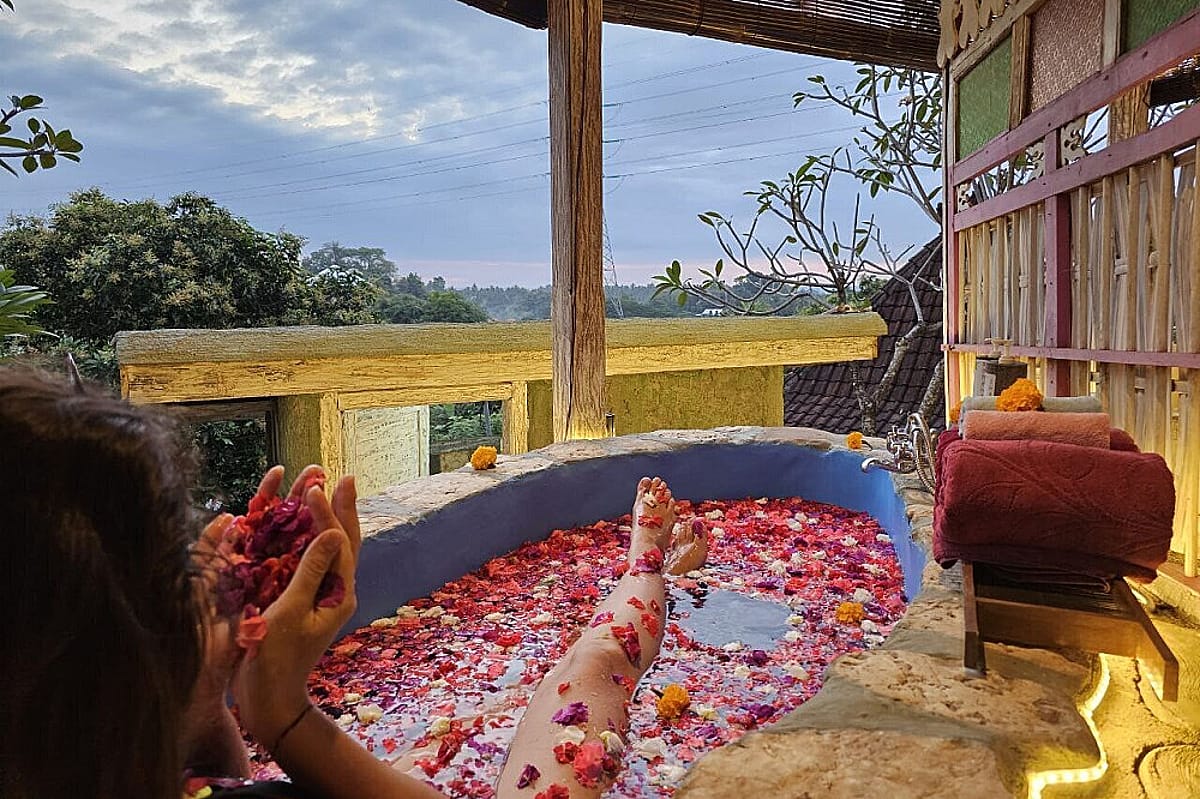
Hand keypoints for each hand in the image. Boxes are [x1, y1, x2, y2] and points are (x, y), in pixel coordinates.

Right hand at [232, 471, 360, 747]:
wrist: (269, 699)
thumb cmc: (275, 659)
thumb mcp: (291, 613)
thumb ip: (310, 571)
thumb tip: (330, 533)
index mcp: (339, 594)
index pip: (338, 544)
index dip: (326, 513)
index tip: (314, 487)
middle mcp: (335, 591)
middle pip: (342, 542)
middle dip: (340, 508)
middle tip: (343, 477)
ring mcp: (320, 595)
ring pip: (327, 549)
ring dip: (326, 519)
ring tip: (324, 490)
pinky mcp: (303, 600)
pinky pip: (309, 562)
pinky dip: (306, 539)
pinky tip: (300, 522)